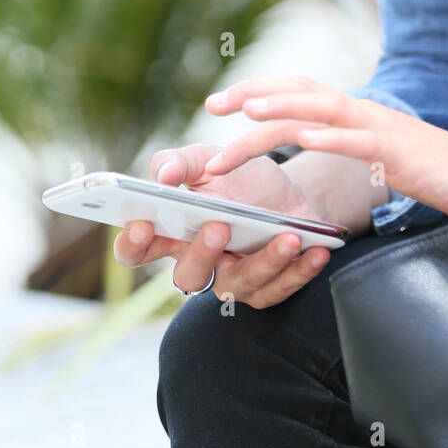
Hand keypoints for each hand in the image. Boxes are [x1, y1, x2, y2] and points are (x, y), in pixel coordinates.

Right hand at [113, 143, 332, 307]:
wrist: (292, 193)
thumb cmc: (241, 179)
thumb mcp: (210, 159)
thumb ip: (179, 162)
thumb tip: (161, 175)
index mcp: (173, 233)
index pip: (138, 250)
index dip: (133, 243)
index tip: (143, 224)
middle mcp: (200, 263)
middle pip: (188, 275)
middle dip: (202, 254)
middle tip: (219, 226)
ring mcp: (234, 279)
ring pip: (240, 284)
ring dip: (264, 262)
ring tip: (286, 238)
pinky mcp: (268, 288)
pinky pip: (280, 288)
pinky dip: (299, 271)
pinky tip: (314, 252)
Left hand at [203, 74, 447, 221]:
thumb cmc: (443, 177)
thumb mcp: (387, 159)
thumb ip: (354, 150)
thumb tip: (320, 152)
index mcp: (360, 116)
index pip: (301, 92)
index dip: (259, 92)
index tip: (219, 103)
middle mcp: (368, 114)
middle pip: (302, 93)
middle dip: (253, 96)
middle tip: (210, 105)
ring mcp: (385, 131)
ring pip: (325, 110)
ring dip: (283, 110)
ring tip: (246, 114)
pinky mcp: (404, 155)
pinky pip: (364, 142)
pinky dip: (334, 137)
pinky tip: (307, 138)